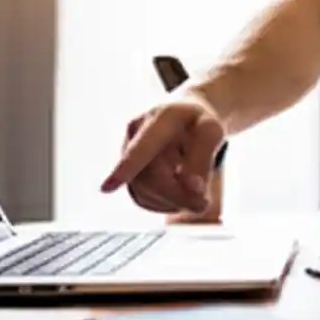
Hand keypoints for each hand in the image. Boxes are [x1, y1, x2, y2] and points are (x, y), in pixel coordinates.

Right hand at [101, 86, 225, 215]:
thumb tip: (193, 191)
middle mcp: (135, 132)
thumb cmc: (198, 123)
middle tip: (204, 203)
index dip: (127, 168)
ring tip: (196, 191)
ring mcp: (125, 152)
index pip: (142, 146)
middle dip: (176, 195)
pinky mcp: (128, 172)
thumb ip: (203, 158)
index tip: (107, 188)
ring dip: (173, 200)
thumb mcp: (212, 132)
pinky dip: (165, 202)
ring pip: (143, 191)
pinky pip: (144, 198)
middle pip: (148, 177)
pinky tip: (179, 191)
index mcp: (161, 116)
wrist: (184, 116)